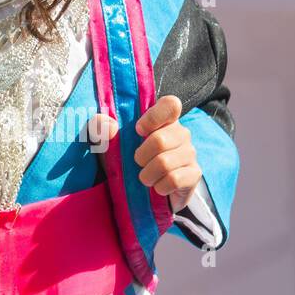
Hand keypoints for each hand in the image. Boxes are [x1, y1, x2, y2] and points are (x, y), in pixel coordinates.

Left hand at [90, 95, 200, 211]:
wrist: (139, 190)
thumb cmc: (124, 157)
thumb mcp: (106, 142)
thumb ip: (100, 128)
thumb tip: (109, 125)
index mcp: (162, 119)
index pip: (171, 104)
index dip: (154, 116)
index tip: (138, 130)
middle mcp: (180, 133)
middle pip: (160, 140)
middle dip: (140, 155)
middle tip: (136, 162)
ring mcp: (190, 153)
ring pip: (165, 163)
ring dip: (147, 174)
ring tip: (144, 177)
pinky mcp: (194, 174)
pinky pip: (175, 179)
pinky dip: (159, 186)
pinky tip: (157, 187)